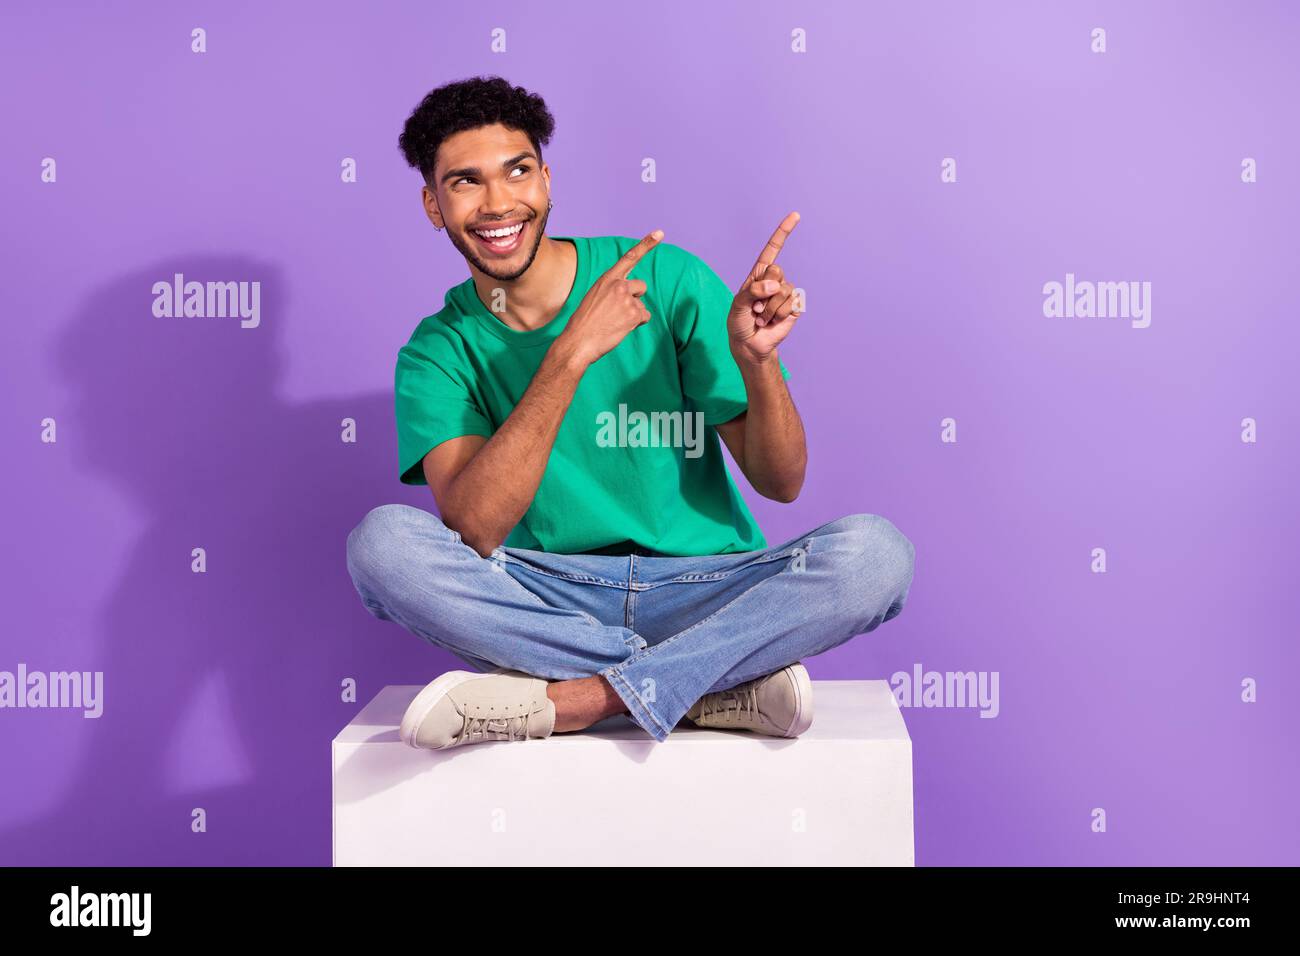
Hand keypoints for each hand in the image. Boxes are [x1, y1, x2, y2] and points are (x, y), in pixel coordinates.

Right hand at [556, 230, 662, 367]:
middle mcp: (618, 285)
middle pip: (641, 286)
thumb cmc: (585, 322)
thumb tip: (630, 294)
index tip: (660, 233)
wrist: (579, 341)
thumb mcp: (595, 297)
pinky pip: (645, 317)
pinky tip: (621, 328)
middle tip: (618, 311)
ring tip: (614, 322)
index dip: (646, 244)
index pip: (630, 257)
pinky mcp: (634, 313)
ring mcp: (627, 298)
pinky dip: (637, 324)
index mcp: (607, 278)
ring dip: (633, 314)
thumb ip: (612, 290)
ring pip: (641, 305)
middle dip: (636, 297)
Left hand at [728, 211, 801, 365]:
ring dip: (769, 309)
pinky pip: (792, 304)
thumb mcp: (738, 306)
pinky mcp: (794, 307)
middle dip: (764, 291)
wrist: (750, 345)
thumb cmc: (739, 323)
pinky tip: (772, 321)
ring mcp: (785, 293)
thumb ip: (752, 292)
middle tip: (756, 307)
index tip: (795, 216)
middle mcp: (773, 280)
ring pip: (783, 291)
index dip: (783, 232)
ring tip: (762, 317)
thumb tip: (773, 285)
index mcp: (758, 275)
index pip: (772, 249)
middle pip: (777, 271)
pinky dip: (779, 315)